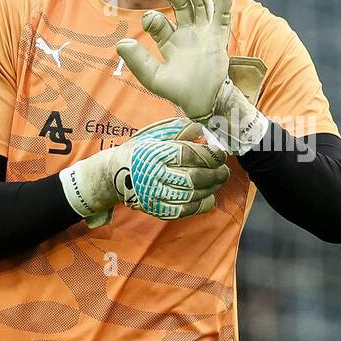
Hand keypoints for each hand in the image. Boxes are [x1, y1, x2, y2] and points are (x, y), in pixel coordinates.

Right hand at [59, 117, 229, 227]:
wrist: (115, 174)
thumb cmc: (141, 149)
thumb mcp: (156, 133)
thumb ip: (181, 129)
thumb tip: (206, 131)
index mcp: (155, 153)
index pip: (189, 155)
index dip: (210, 155)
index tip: (221, 153)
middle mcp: (154, 175)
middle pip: (194, 177)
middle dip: (215, 174)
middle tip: (225, 170)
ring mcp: (155, 194)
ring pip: (192, 195)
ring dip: (211, 188)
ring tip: (219, 180)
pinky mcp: (157, 209)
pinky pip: (184, 211)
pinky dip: (201, 205)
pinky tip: (210, 196)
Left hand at [116, 0, 231, 122]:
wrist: (204, 102)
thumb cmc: (178, 91)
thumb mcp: (154, 78)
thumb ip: (138, 62)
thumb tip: (121, 44)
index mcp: (168, 40)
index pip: (159, 22)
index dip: (152, 18)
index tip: (149, 21)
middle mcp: (186, 33)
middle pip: (181, 7)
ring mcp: (203, 34)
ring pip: (200, 6)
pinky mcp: (219, 38)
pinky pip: (222, 17)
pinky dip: (224, 3)